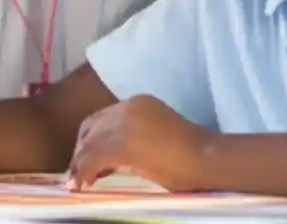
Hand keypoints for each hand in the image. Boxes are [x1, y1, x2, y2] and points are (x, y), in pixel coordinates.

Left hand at [66, 95, 212, 192]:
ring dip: (80, 164)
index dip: (89, 139)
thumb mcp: (154, 139)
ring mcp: (126, 123)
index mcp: (138, 102)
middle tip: (77, 174)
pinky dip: (83, 172)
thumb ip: (130, 141)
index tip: (86, 160)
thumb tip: (107, 161)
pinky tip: (82, 185)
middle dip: (81, 151)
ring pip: (90, 144)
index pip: (101, 118)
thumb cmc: (191, 155)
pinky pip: (94, 158)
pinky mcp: (124, 143)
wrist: (208, 159)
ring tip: (77, 183)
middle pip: (91, 127)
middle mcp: (128, 106)